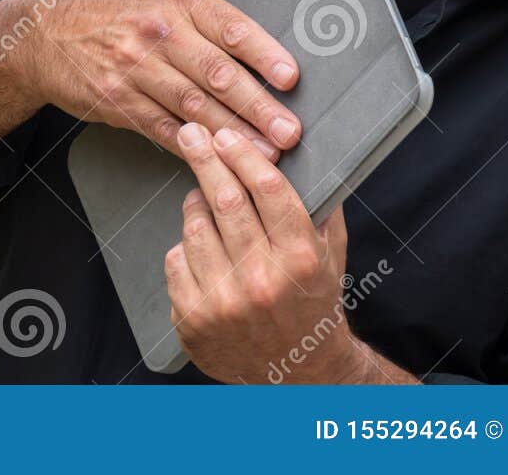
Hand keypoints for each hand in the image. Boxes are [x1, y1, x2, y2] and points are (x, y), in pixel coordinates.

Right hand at [0, 0, 300, 159]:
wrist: (50, 32)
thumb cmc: (122, 12)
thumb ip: (211, 13)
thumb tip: (269, 42)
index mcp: (179, 1)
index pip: (229, 27)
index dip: (263, 53)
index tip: (290, 78)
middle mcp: (158, 33)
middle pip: (216, 73)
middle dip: (257, 106)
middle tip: (289, 131)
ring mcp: (135, 69)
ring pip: (194, 106)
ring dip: (234, 134)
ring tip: (266, 155)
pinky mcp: (119, 101)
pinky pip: (164, 128)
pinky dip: (194, 146)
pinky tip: (219, 159)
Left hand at [165, 123, 365, 383]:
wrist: (299, 373)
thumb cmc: (313, 302)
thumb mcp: (331, 255)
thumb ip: (318, 207)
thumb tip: (297, 153)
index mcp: (301, 259)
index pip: (268, 189)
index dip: (242, 155)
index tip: (226, 134)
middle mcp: (262, 281)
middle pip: (226, 200)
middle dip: (205, 159)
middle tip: (192, 133)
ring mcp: (224, 302)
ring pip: (195, 227)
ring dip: (194, 203)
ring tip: (202, 196)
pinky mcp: (194, 319)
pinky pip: (177, 259)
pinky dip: (186, 245)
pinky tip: (200, 246)